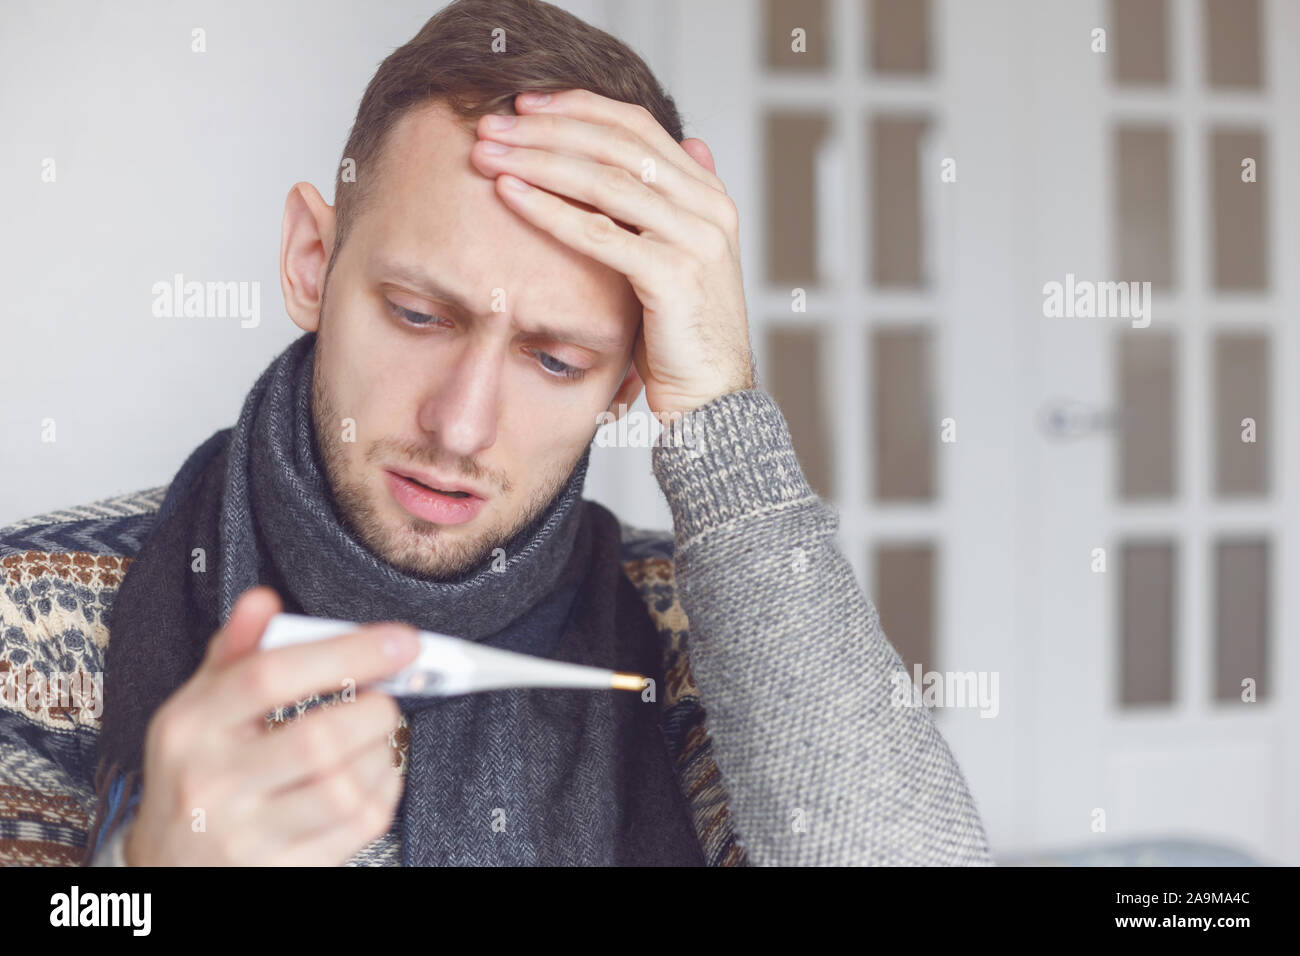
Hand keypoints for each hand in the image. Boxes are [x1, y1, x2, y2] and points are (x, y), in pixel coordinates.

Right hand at [124, 587, 418, 865]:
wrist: (167, 865)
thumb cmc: (195, 772)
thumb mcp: (197, 707)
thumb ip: (234, 651)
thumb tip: (264, 600)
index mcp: (190, 727)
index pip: (269, 676)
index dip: (346, 651)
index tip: (400, 640)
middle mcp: (210, 783)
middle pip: (317, 738)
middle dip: (375, 709)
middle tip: (388, 697)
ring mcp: (244, 835)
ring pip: (344, 788)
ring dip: (384, 752)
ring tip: (379, 734)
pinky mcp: (281, 871)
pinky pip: (357, 828)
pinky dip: (385, 792)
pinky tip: (376, 773)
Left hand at [471, 89, 753, 417]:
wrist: (713, 400)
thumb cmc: (682, 337)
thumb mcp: (680, 259)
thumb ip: (679, 205)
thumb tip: (692, 145)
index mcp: (708, 194)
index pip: (637, 127)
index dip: (577, 108)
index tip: (523, 105)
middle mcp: (708, 207)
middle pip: (617, 144)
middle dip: (548, 129)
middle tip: (491, 124)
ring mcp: (695, 238)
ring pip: (605, 180)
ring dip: (539, 160)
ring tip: (488, 154)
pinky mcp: (673, 274)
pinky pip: (599, 232)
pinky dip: (549, 209)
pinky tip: (510, 195)